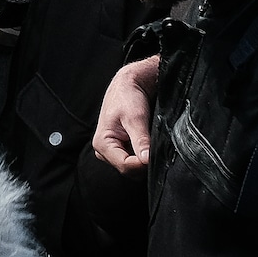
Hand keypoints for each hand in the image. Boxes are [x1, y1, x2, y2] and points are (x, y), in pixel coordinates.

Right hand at [94, 55, 158, 172]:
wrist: (128, 86)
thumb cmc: (127, 97)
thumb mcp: (135, 117)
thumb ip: (141, 140)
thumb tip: (146, 160)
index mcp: (102, 143)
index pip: (125, 166)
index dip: (142, 164)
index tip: (156, 156)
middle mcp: (104, 151)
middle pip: (128, 170)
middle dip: (144, 163)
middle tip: (156, 149)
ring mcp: (112, 152)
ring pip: (132, 169)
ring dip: (144, 161)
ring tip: (151, 144)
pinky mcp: (121, 151)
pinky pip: (134, 163)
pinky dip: (144, 157)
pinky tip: (148, 145)